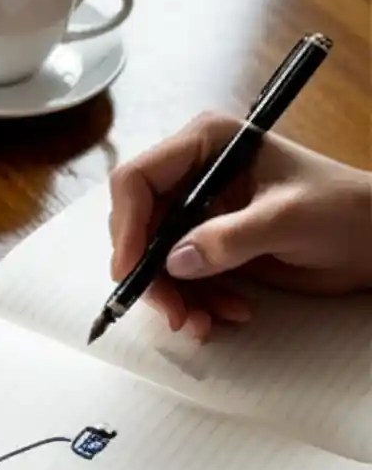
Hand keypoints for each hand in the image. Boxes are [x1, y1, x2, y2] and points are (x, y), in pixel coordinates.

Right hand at [108, 111, 371, 340]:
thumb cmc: (343, 211)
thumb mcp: (288, 219)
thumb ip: (231, 238)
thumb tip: (175, 261)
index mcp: (205, 145)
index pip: (137, 180)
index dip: (126, 226)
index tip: (130, 270)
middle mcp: (190, 174)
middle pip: (137, 226)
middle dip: (150, 273)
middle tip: (174, 312)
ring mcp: (196, 210)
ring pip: (153, 259)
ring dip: (174, 297)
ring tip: (204, 324)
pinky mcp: (206, 242)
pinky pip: (178, 277)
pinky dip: (194, 302)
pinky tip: (227, 314)